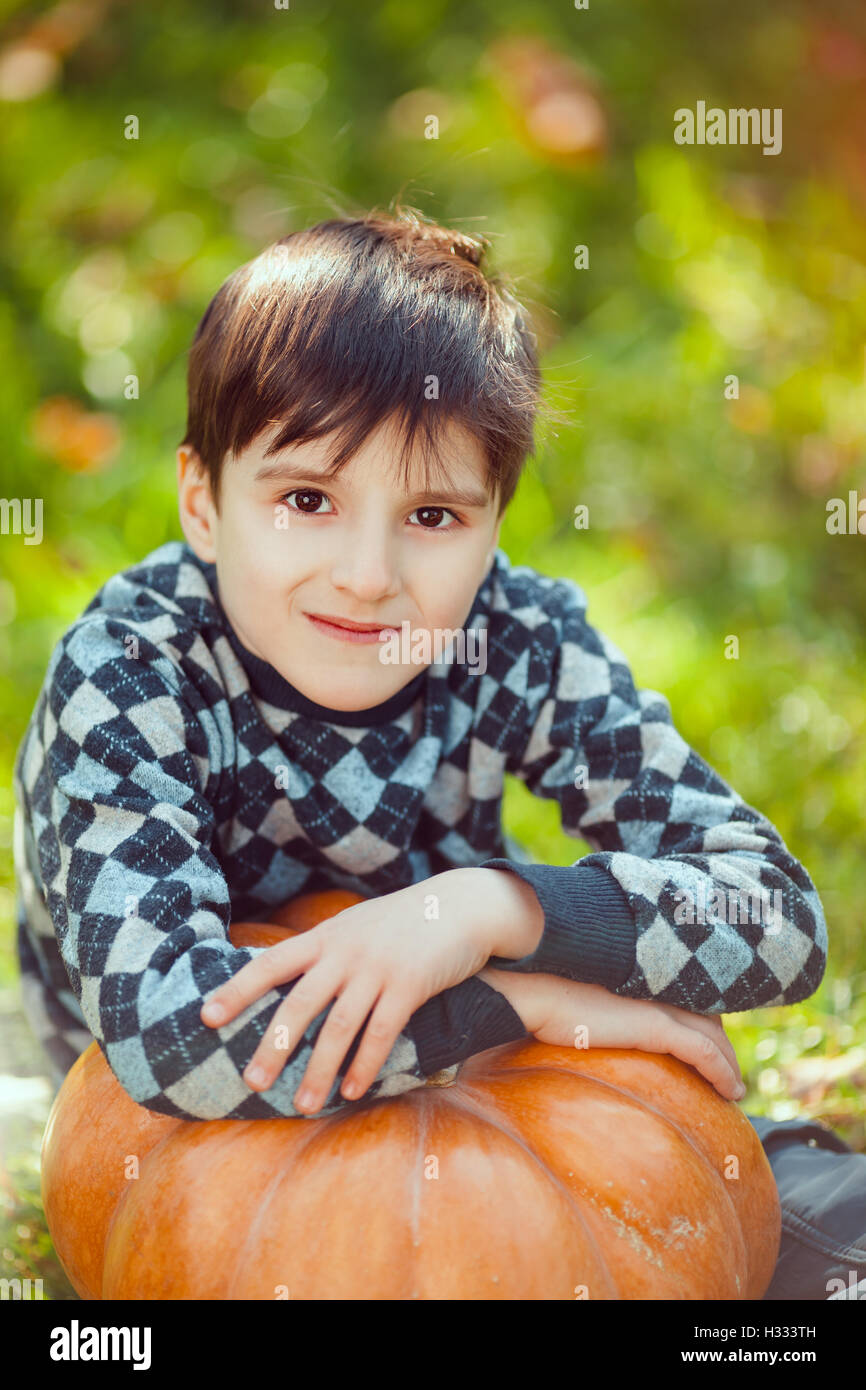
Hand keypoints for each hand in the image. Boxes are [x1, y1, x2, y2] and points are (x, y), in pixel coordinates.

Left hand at [202, 872, 494, 1114]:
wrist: (461, 905)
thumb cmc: (402, 923)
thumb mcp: (355, 926)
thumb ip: (324, 951)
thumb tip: (285, 982)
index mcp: (326, 936)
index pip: (271, 962)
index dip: (237, 990)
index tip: (207, 1017)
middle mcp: (346, 951)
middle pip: (299, 1003)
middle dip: (273, 1046)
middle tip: (251, 1083)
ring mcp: (378, 967)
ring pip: (339, 1026)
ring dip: (319, 1070)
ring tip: (303, 1105)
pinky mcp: (411, 984)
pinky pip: (382, 1031)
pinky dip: (364, 1064)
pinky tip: (351, 1091)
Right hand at [479, 967, 744, 1101]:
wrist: (524, 985)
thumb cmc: (528, 992)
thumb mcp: (558, 1002)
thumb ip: (576, 1010)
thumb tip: (564, 1026)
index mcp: (634, 973)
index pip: (682, 995)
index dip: (701, 1019)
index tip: (708, 1046)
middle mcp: (650, 984)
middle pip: (704, 1012)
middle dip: (721, 1042)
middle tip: (726, 1071)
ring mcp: (653, 1002)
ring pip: (711, 1032)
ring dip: (727, 1061)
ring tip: (732, 1088)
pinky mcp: (652, 1023)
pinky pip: (701, 1050)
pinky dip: (721, 1070)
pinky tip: (730, 1091)